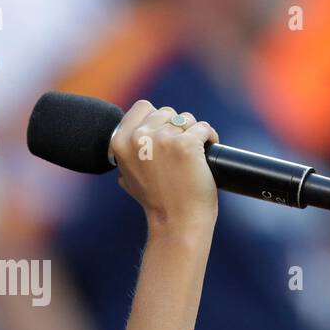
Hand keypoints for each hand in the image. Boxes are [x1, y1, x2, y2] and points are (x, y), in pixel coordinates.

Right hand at [110, 99, 218, 230]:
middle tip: (181, 150)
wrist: (175, 222)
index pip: (143, 107)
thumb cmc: (156, 201)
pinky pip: (204, 128)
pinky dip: (209, 137)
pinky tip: (207, 151)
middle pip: (166, 112)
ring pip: (186, 119)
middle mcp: (139, 137)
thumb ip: (128, 151)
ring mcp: (163, 139)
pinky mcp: (186, 145)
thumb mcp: (128, 175)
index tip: (165, 135)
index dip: (157, 119)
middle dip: (176, 127)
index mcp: (120, 142)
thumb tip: (135, 133)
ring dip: (193, 132)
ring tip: (194, 154)